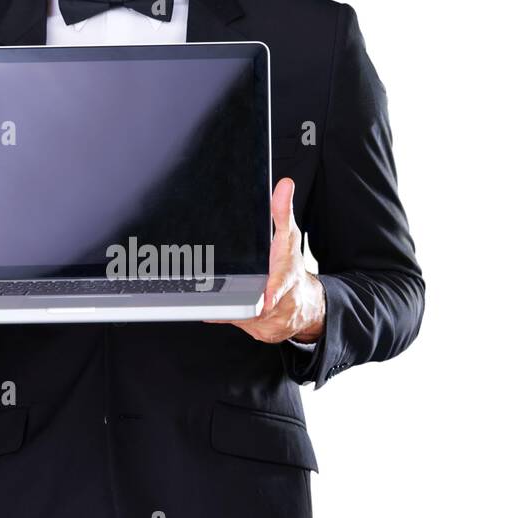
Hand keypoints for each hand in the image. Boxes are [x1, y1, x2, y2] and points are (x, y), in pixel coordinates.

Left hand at [205, 177, 325, 343]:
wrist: (304, 303)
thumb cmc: (291, 266)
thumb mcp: (289, 238)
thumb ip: (282, 211)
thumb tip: (284, 184)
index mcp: (287, 279)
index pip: (280, 285)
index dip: (272, 293)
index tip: (265, 300)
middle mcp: (281, 304)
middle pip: (253, 306)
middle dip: (236, 299)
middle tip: (215, 290)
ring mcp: (271, 322)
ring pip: (241, 316)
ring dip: (228, 304)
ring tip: (216, 290)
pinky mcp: (261, 333)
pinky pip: (236, 323)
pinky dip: (224, 313)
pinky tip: (213, 304)